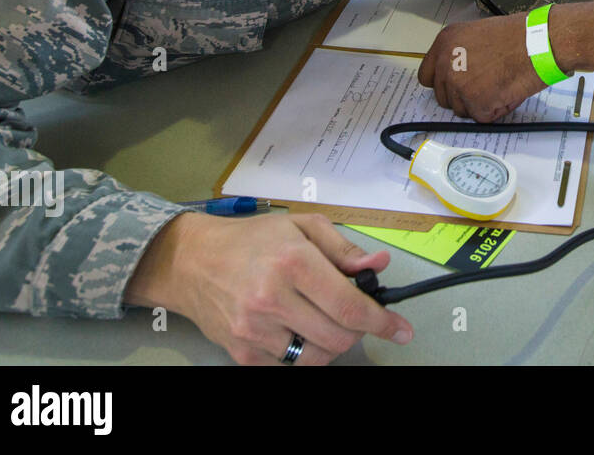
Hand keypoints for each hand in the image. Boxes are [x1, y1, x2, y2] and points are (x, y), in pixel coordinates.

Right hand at [125, 212, 412, 365]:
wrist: (191, 260)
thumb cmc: (251, 239)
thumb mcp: (303, 227)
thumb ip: (344, 249)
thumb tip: (378, 267)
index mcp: (293, 263)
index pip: (348, 306)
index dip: (382, 322)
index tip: (401, 330)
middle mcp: (272, 299)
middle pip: (338, 337)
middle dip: (357, 330)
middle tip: (353, 314)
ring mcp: (254, 330)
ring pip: (316, 357)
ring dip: (331, 343)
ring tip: (323, 320)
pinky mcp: (241, 352)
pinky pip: (288, 367)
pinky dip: (303, 354)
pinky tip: (298, 330)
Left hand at [419, 14, 544, 121]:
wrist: (538, 43)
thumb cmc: (519, 36)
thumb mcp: (478, 34)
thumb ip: (461, 53)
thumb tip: (458, 73)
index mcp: (445, 42)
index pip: (427, 76)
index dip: (443, 84)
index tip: (453, 86)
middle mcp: (446, 62)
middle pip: (443, 97)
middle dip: (463, 97)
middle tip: (485, 87)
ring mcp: (458, 84)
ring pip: (461, 110)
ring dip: (479, 105)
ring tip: (500, 86)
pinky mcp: (475, 102)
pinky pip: (481, 117)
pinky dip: (495, 111)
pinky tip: (506, 93)